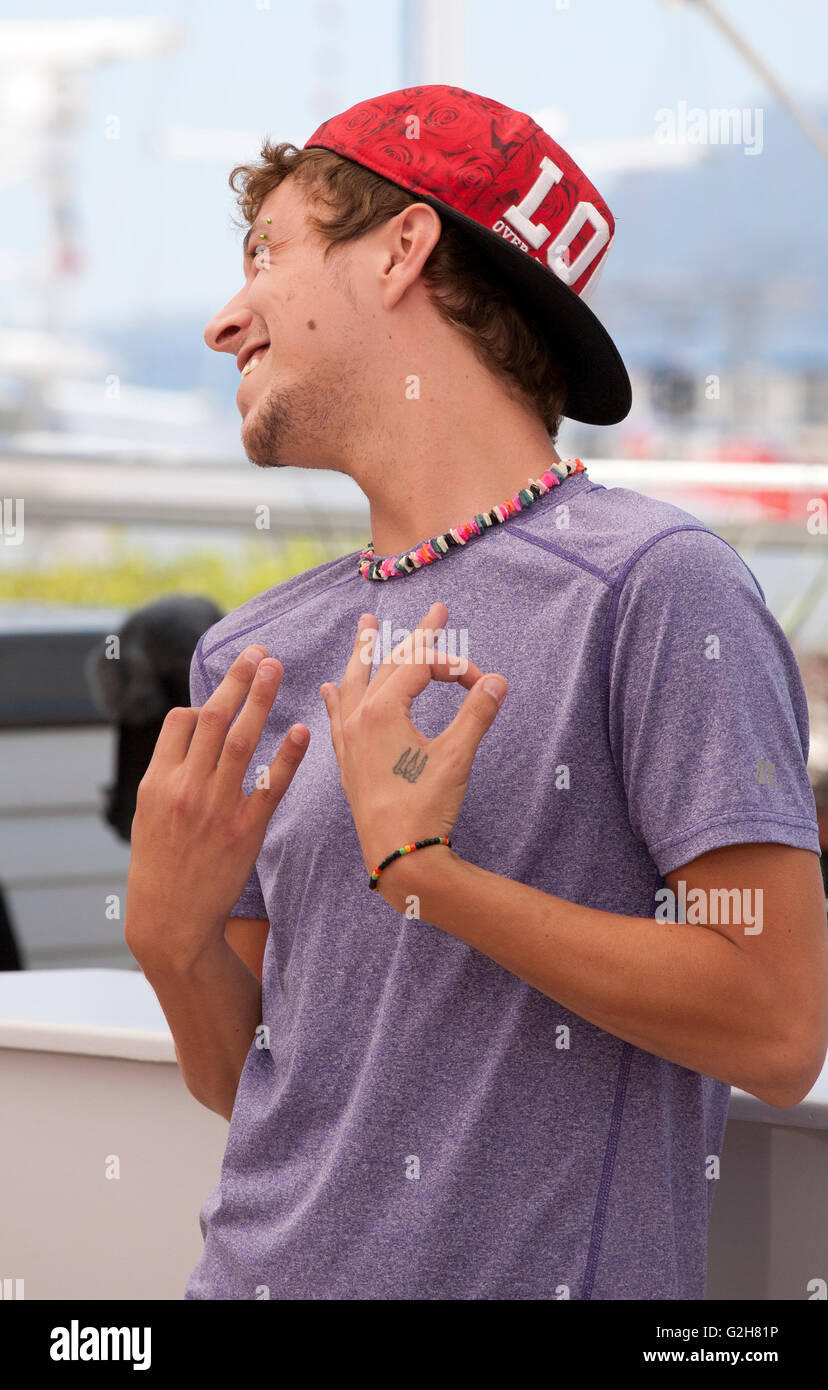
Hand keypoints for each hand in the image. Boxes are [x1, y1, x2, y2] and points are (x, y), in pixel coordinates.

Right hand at [125, 644, 309, 969]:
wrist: (170, 919)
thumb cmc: (160, 863)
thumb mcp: (148, 812)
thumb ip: (169, 769)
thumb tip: (192, 726)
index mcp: (157, 781)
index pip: (181, 722)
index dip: (205, 703)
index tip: (226, 692)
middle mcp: (185, 789)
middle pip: (213, 719)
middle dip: (236, 679)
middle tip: (259, 651)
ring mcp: (216, 808)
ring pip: (242, 741)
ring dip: (260, 699)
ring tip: (276, 667)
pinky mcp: (245, 830)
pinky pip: (270, 785)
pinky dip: (287, 756)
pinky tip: (301, 731)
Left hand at [319, 601, 506, 889]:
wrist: (398, 857)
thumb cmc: (425, 808)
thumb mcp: (456, 756)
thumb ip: (476, 714)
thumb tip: (496, 682)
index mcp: (382, 710)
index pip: (422, 667)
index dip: (457, 667)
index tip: (483, 682)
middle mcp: (359, 717)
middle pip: (389, 664)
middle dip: (415, 637)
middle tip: (436, 611)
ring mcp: (349, 739)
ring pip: (356, 683)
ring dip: (365, 653)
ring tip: (364, 626)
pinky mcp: (348, 760)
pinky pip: (338, 716)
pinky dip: (339, 697)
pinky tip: (330, 689)